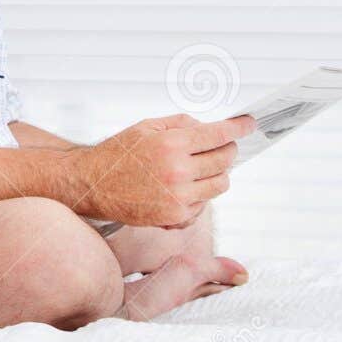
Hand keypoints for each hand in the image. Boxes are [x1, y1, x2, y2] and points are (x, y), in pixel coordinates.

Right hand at [73, 113, 252, 227]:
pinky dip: (199, 195)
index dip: (238, 128)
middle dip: (228, 150)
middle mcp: (177, 171)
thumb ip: (180, 124)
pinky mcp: (176, 216)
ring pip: (221, 184)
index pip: (218, 135)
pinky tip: (180, 188)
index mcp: (171, 144)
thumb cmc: (118, 155)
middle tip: (221, 147)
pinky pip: (204, 204)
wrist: (93, 185)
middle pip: (225, 160)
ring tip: (197, 169)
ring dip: (216, 174)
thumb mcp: (146, 127)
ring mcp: (179, 196)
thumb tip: (209, 127)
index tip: (248, 124)